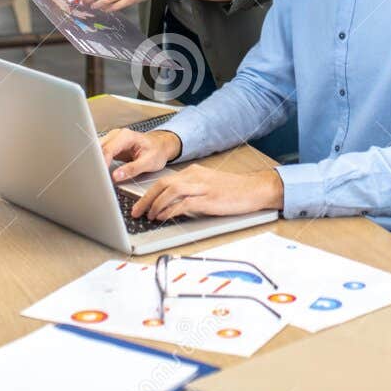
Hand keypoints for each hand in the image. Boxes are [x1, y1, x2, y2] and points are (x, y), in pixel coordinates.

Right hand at [100, 127, 181, 182]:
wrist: (161, 146)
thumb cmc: (157, 152)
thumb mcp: (149, 162)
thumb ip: (132, 169)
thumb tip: (116, 176)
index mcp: (126, 136)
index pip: (108, 150)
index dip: (102, 163)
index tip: (101, 176)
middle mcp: (117, 135)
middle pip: (99, 149)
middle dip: (96, 163)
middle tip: (97, 178)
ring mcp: (112, 139)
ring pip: (97, 150)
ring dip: (96, 163)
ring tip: (97, 176)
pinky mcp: (111, 146)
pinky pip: (100, 153)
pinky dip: (98, 163)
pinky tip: (100, 171)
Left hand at [131, 164, 283, 221]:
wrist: (255, 189)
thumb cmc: (234, 190)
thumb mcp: (208, 185)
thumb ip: (191, 191)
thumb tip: (172, 205)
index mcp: (193, 172)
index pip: (164, 180)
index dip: (148, 193)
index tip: (140, 204)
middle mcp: (195, 176)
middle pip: (162, 184)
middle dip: (146, 199)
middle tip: (136, 211)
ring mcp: (202, 187)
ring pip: (170, 192)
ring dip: (156, 205)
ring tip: (149, 217)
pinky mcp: (208, 199)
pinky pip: (183, 204)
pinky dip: (170, 211)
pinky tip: (164, 218)